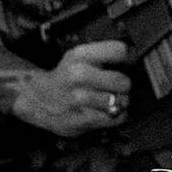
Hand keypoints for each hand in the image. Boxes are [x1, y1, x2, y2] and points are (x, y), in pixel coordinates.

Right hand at [0, 40, 131, 137]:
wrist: (38, 99)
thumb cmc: (64, 77)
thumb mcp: (78, 56)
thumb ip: (103, 54)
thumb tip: (132, 58)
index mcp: (80, 55)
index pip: (119, 51)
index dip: (124, 58)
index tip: (121, 63)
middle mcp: (78, 75)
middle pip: (123, 81)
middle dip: (123, 84)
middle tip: (116, 85)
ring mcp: (79, 99)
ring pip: (121, 101)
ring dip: (120, 101)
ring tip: (110, 98)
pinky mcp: (81, 120)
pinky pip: (116, 117)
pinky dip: (116, 115)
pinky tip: (106, 110)